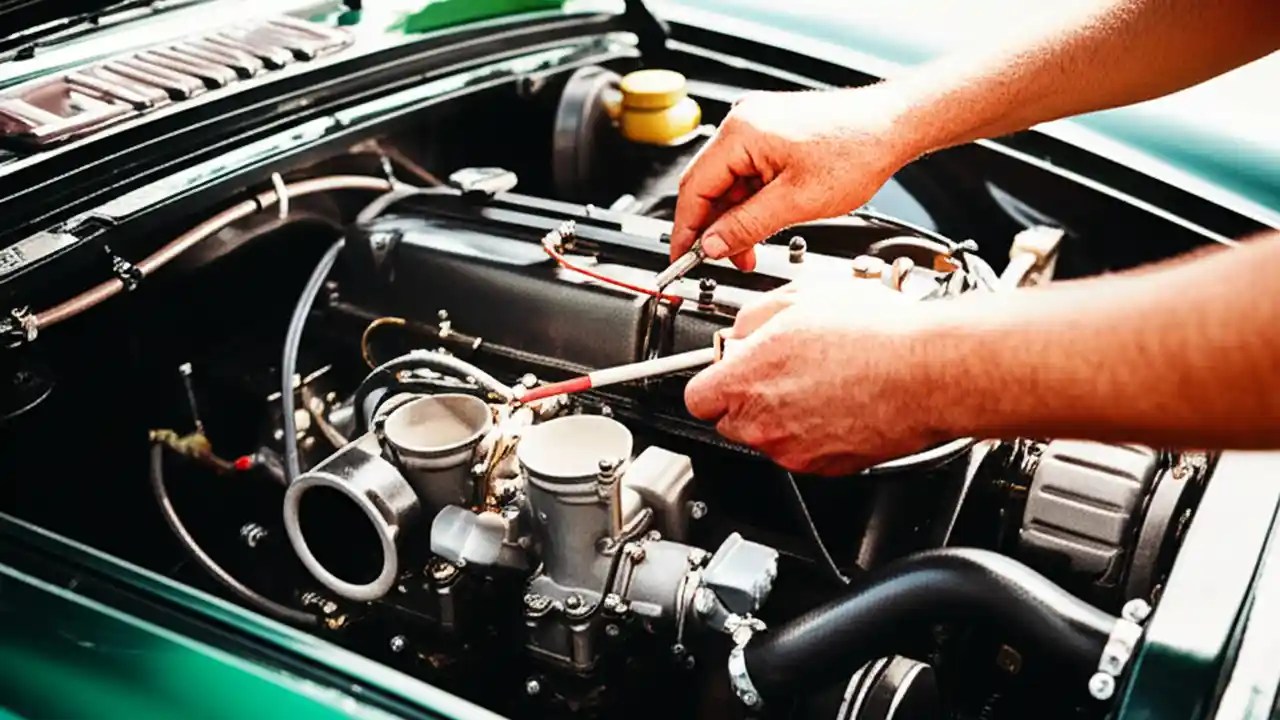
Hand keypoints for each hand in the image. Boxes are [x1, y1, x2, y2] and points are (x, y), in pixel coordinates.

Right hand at [671, 85, 917, 270]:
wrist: (895, 126)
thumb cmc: (857, 150)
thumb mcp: (796, 202)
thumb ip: (746, 226)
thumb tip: (711, 245)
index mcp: (741, 132)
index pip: (694, 189)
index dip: (687, 231)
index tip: (683, 259)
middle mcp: (743, 123)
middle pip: (708, 186)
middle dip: (715, 229)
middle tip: (724, 261)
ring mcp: (758, 127)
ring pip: (729, 184)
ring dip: (735, 220)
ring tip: (751, 250)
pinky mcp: (772, 134)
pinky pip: (748, 174)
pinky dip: (751, 203)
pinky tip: (763, 224)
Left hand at [684, 282, 946, 475]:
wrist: (927, 371)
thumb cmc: (872, 334)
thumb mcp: (798, 298)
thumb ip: (752, 319)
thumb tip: (740, 332)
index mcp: (745, 381)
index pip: (696, 398)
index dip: (712, 380)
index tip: (727, 369)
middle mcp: (763, 425)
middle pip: (729, 422)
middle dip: (747, 397)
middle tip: (780, 369)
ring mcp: (794, 451)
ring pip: (768, 438)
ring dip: (781, 415)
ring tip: (819, 381)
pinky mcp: (826, 468)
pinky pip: (803, 451)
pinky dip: (813, 432)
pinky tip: (839, 400)